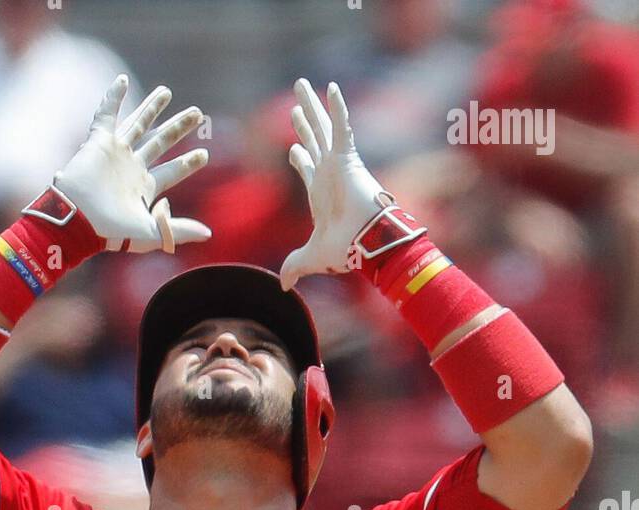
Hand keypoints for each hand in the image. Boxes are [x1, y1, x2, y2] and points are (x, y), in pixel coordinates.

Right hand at [53, 74, 210, 253]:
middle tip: (198, 114)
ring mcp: (116, 153)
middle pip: (160, 142)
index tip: (205, 154)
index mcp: (144, 187)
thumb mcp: (152, 232)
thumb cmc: (112, 231)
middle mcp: (132, 167)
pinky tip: (122, 80)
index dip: (188, 163)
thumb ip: (179, 230)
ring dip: (152, 107)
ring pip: (138, 124)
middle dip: (178, 128)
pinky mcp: (98, 142)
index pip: (172, 171)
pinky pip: (106, 115)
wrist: (80, 219)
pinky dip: (113, 97)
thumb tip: (209, 234)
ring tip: (167, 91)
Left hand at [280, 78, 397, 290]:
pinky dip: (336, 107)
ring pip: (321, 126)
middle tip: (295, 102)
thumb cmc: (346, 251)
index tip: (293, 146)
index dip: (300, 156)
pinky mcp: (347, 157)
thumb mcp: (311, 257)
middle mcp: (328, 173)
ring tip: (302, 84)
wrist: (364, 244)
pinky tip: (330, 87)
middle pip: (313, 139)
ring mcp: (337, 163)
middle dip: (303, 120)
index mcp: (321, 192)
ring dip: (312, 105)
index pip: (309, 167)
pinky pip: (341, 125)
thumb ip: (295, 266)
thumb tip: (284, 286)